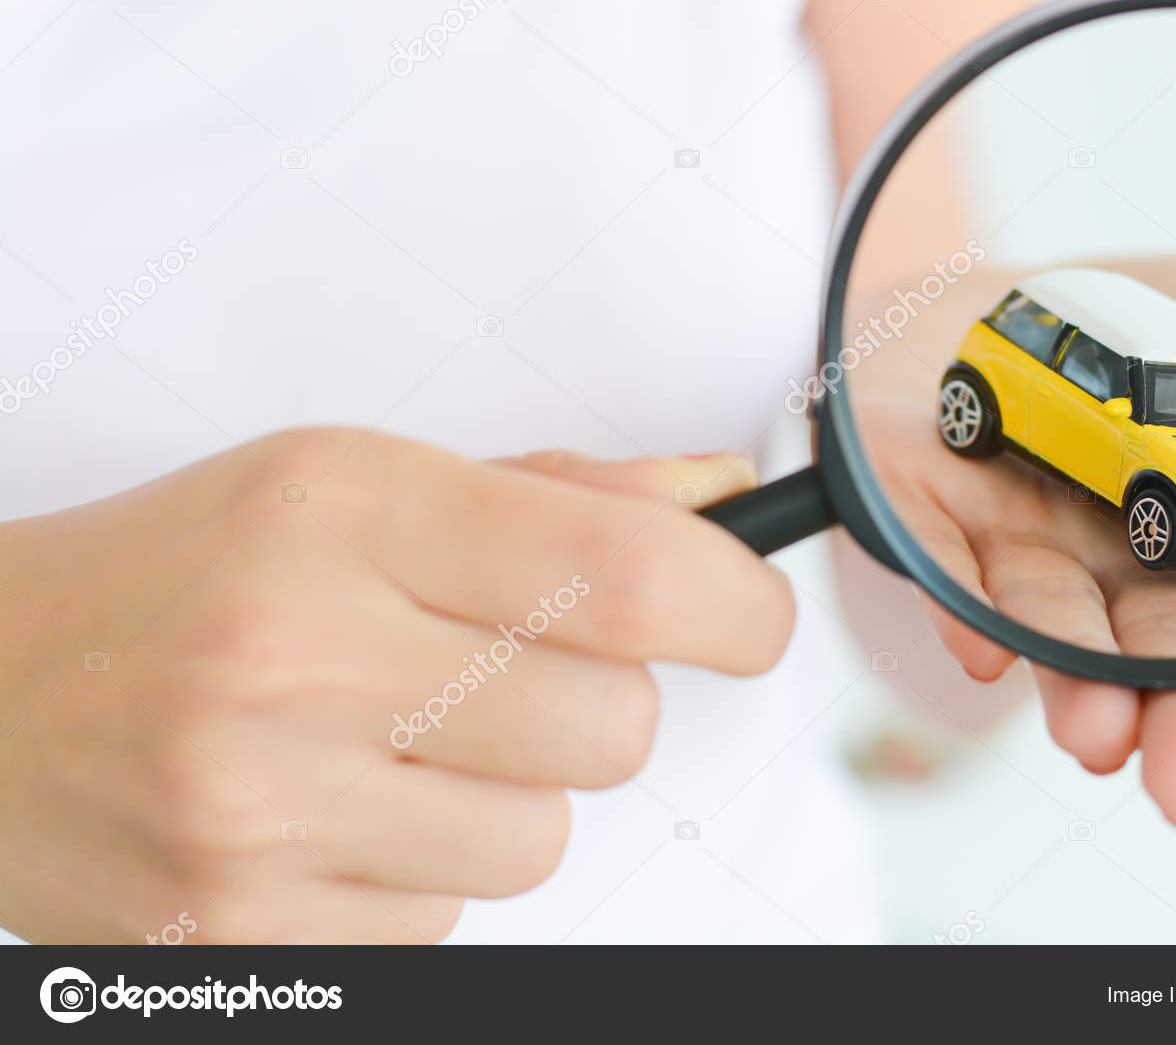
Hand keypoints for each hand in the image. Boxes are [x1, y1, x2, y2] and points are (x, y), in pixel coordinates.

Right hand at [0, 431, 790, 941]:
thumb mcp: (354, 483)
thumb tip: (719, 501)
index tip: (751, 621)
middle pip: (613, 729)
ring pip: (542, 838)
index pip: (627, 573)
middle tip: (503, 672)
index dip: (736, 606)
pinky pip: (449, 917)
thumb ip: (552, 493)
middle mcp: (299, 652)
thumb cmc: (187, 570)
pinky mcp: (241, 930)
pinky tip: (327, 809)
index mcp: (346, 508)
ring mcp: (260, 808)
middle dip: (596, 704)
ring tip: (386, 740)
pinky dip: (420, 866)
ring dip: (502, 793)